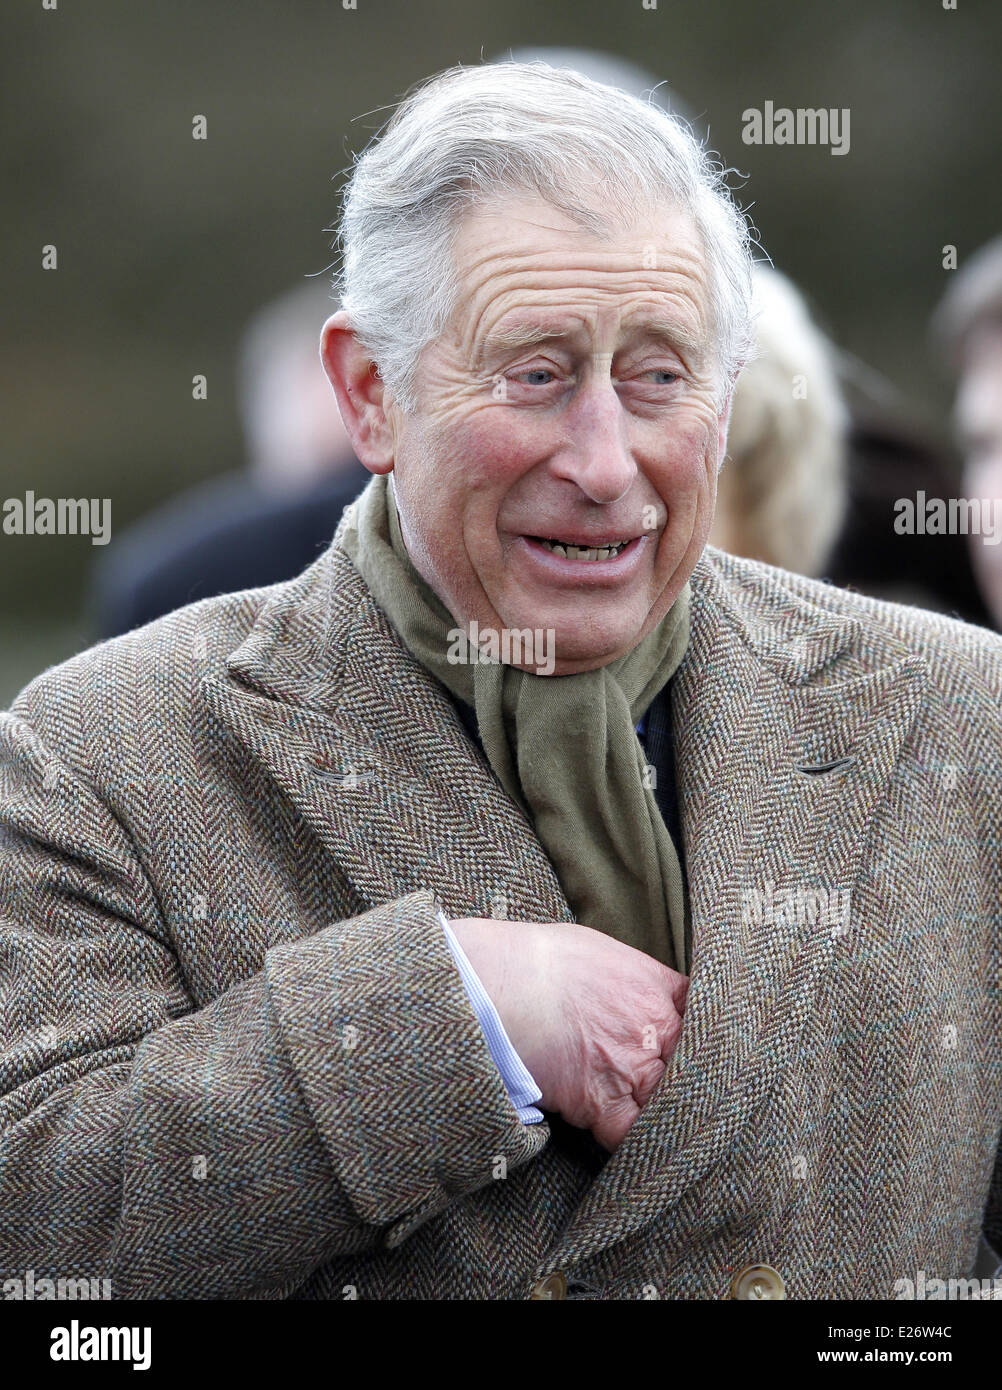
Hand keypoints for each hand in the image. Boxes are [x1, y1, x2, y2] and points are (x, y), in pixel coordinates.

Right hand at [448, 917, 687, 1151]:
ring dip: (660, 1112)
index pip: (704, 1020)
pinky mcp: (601, 1103)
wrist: (503, 981)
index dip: (697, 1037)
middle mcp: (656, 1031)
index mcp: (659, 990)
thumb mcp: (603, 951)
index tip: (689, 1047)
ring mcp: (632, 1069)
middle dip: (682, 1077)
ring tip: (650, 1117)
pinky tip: (620, 1136)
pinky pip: (631, 1136)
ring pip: (668, 1105)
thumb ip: (634, 979)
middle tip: (669, 1085)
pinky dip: (629, 1142)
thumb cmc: (542, 960)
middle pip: (692, 1067)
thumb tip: (634, 992)